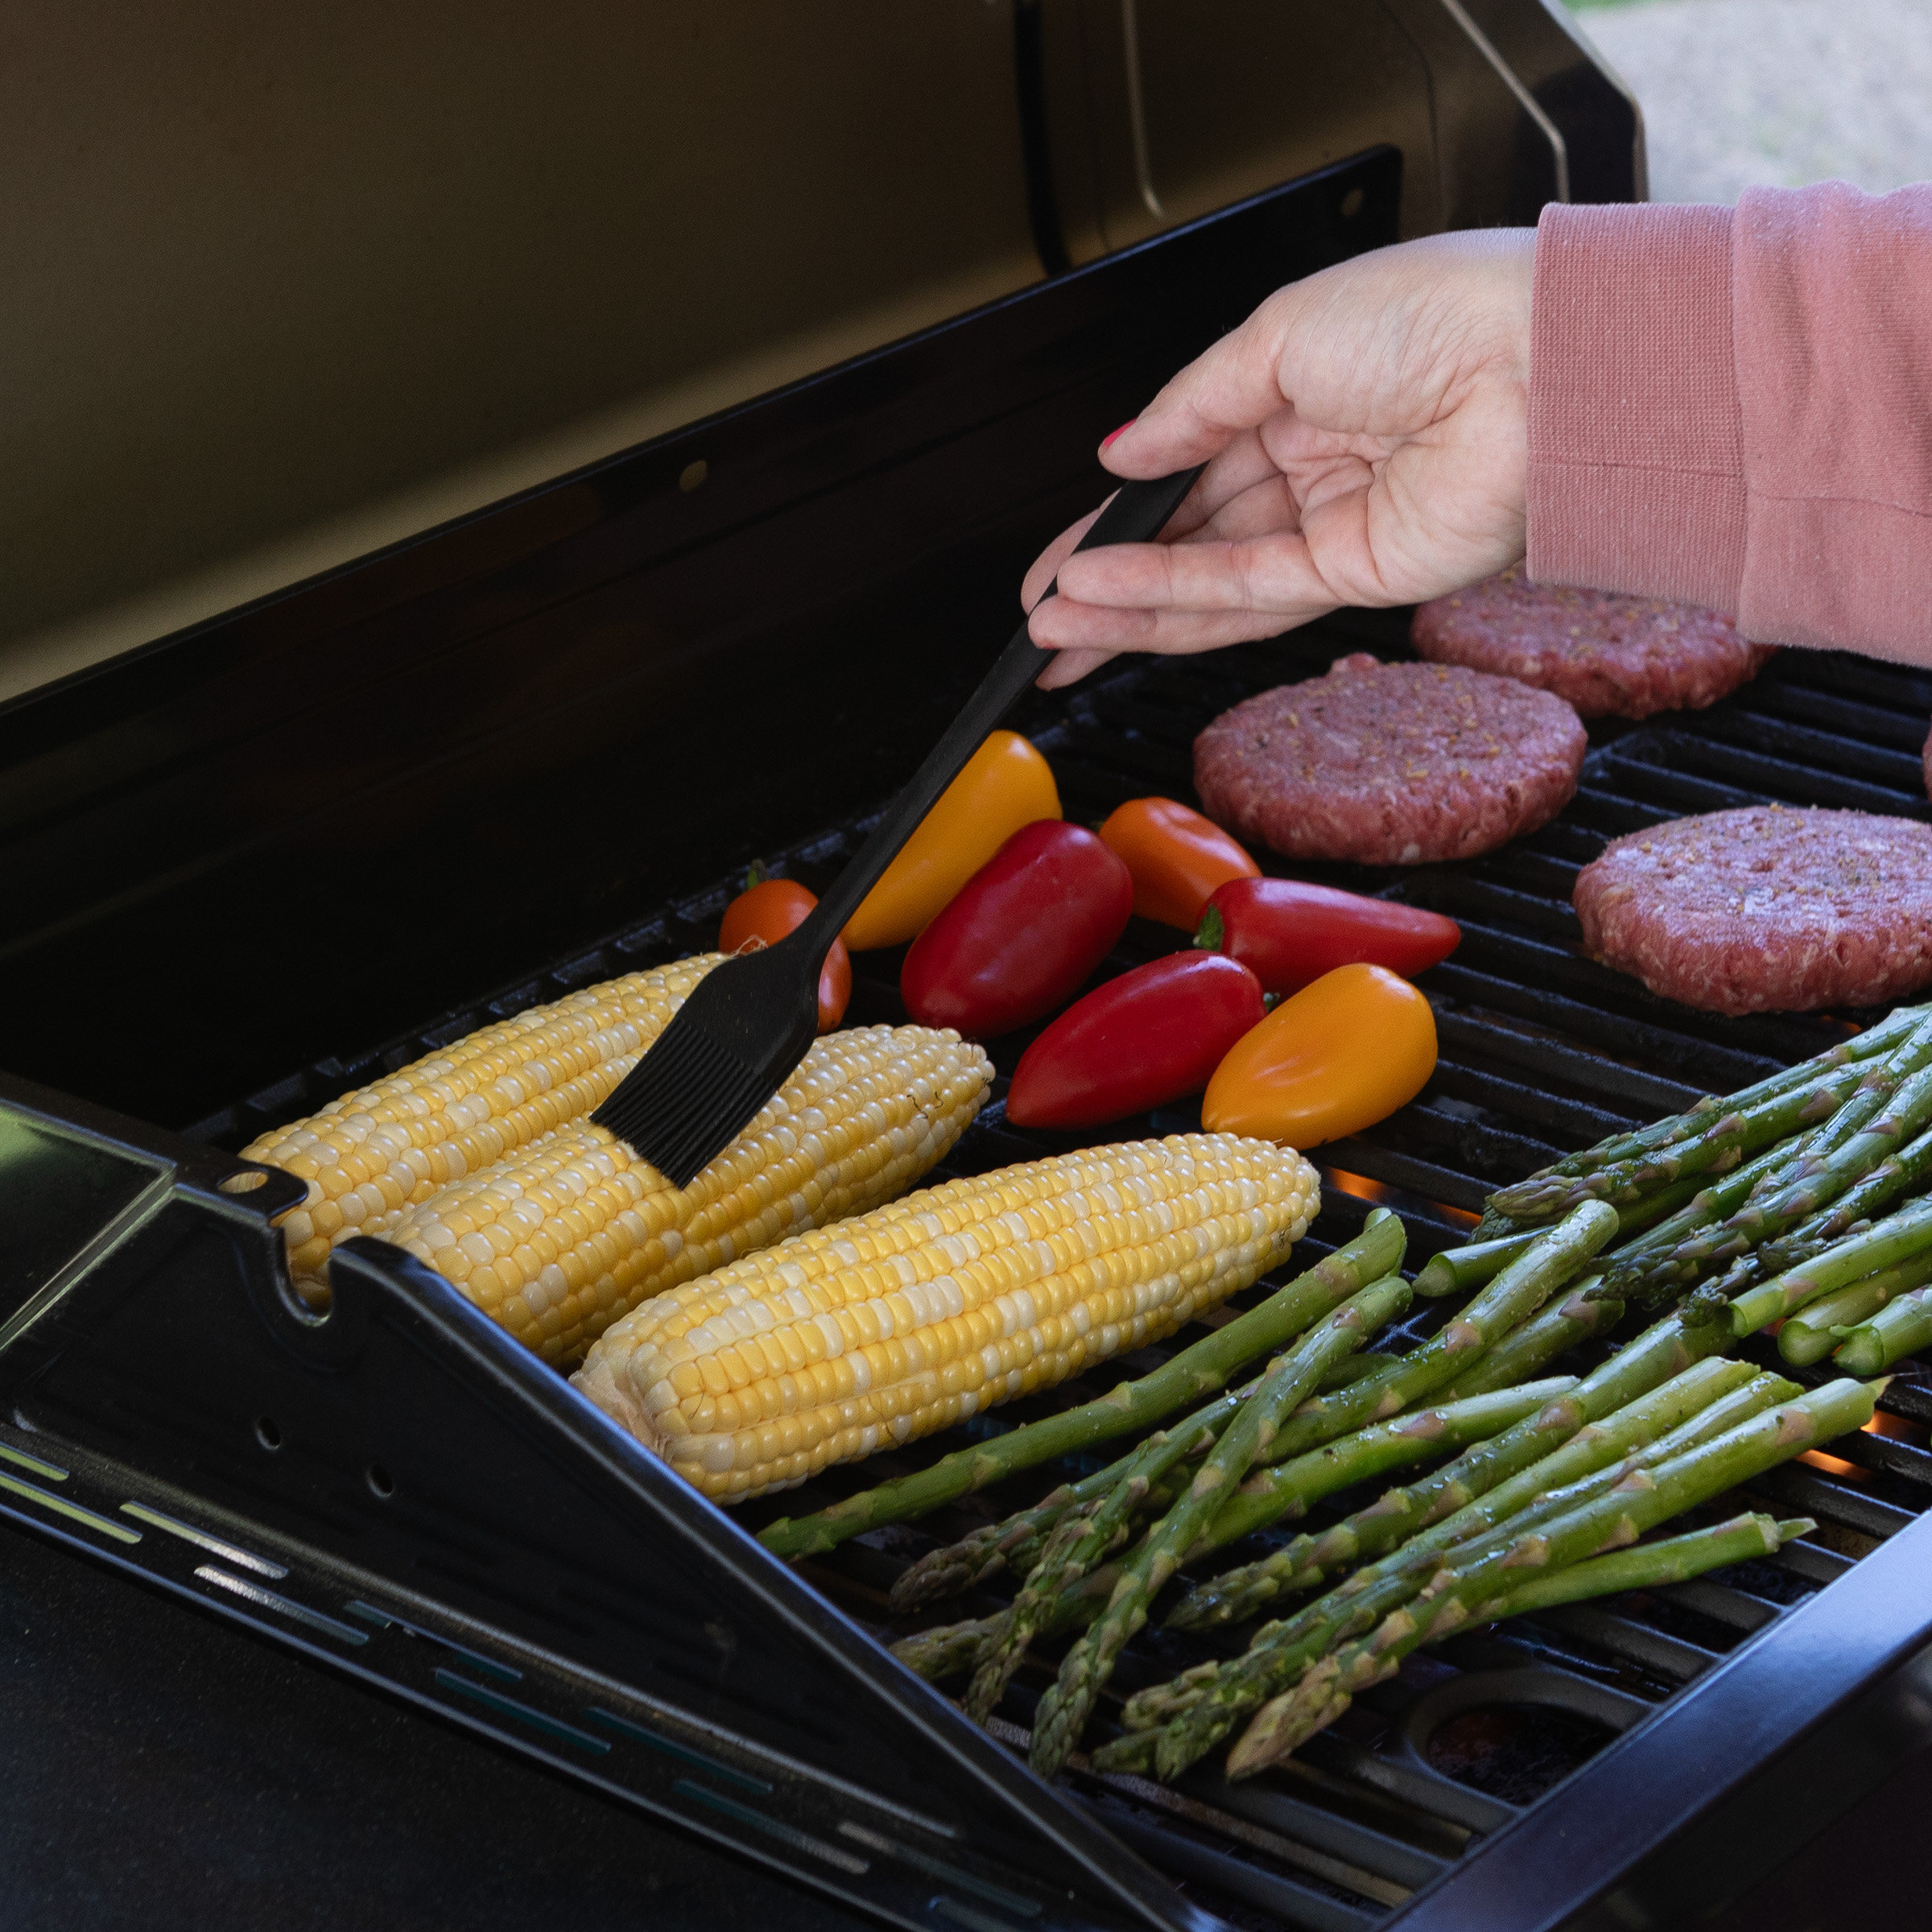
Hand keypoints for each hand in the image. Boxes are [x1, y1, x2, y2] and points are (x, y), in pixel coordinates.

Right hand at [1022, 228, 1535, 687]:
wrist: (1538, 359)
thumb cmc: (1438, 311)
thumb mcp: (1277, 333)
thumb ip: (1192, 407)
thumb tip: (1125, 452)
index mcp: (1302, 390)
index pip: (1187, 464)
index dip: (1118, 510)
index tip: (1061, 550)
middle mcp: (1317, 463)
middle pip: (1191, 535)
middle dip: (1110, 576)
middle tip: (1041, 611)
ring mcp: (1337, 525)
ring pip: (1209, 579)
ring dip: (1127, 604)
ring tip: (1054, 627)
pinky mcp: (1361, 576)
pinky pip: (1247, 591)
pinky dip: (1172, 597)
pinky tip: (1107, 598)